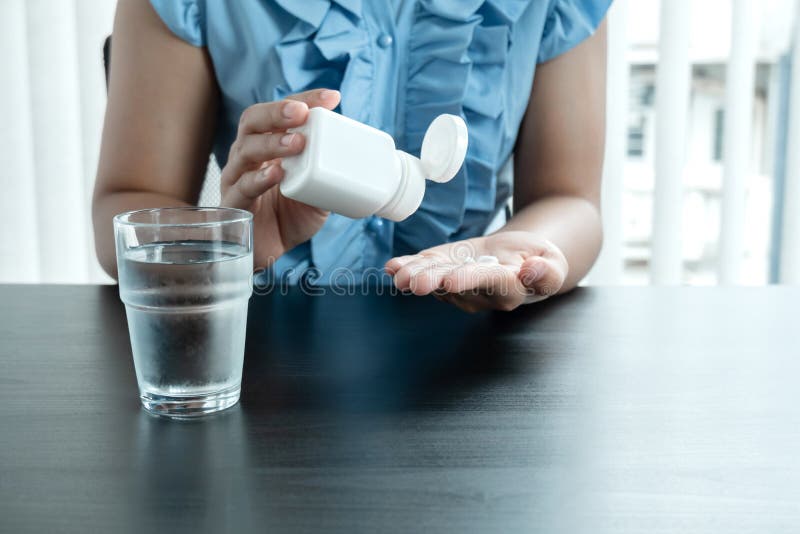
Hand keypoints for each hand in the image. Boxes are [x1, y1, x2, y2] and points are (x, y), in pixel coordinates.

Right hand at [220, 88, 340, 267]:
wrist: (272, 252)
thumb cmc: (291, 217)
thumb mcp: (318, 192)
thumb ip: (329, 175)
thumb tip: (359, 160)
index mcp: (270, 145)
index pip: (282, 113)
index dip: (305, 100)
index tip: (332, 97)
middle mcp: (249, 155)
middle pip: (254, 121)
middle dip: (278, 112)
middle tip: (302, 112)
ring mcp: (237, 177)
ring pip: (246, 150)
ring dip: (272, 143)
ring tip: (297, 142)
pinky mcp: (234, 204)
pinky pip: (242, 187)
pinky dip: (259, 179)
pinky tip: (276, 175)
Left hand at [385, 231, 568, 312]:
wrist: (523, 259)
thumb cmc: (540, 262)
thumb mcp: (554, 264)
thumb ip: (547, 272)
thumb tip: (533, 271)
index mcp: (508, 289)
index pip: (487, 283)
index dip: (469, 280)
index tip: (452, 280)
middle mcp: (480, 293)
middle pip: (454, 285)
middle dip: (432, 281)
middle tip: (413, 282)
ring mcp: (459, 285)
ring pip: (435, 280)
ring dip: (415, 275)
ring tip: (398, 272)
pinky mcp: (445, 272)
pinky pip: (426, 271)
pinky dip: (408, 266)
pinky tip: (392, 266)